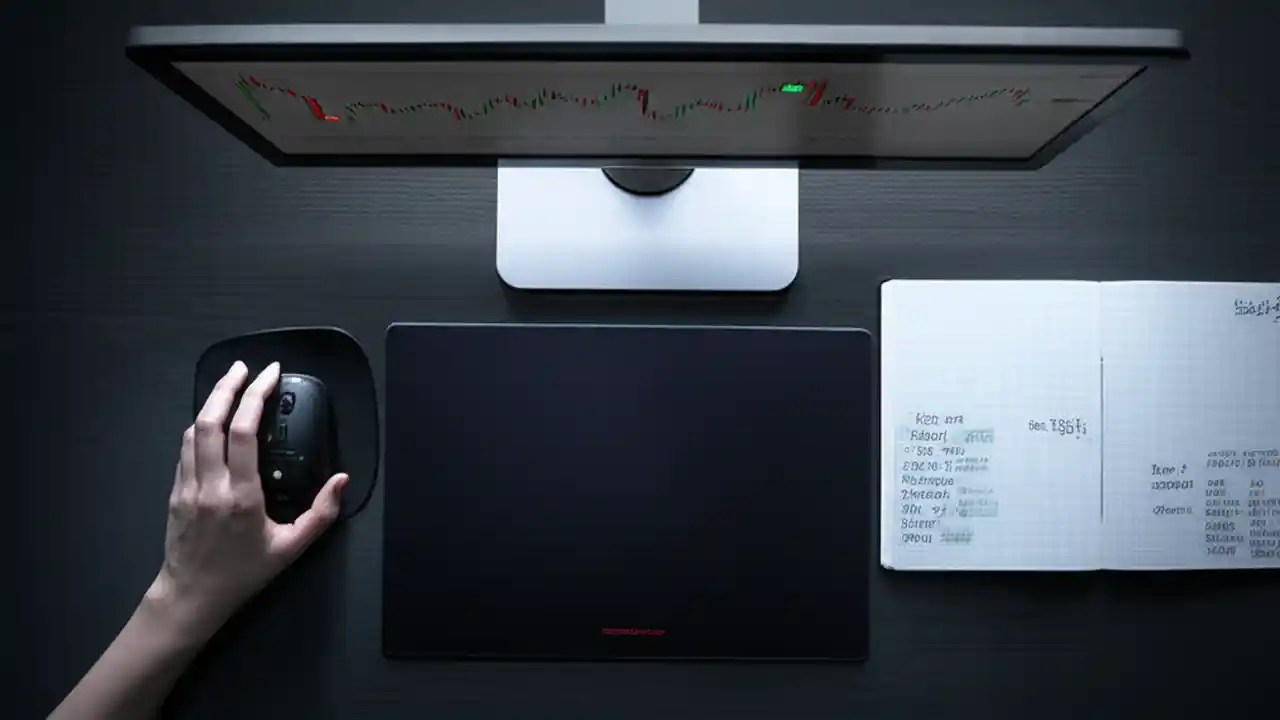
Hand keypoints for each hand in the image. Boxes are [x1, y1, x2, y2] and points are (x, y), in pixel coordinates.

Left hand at [149, 361, 347, 638]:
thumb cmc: (245, 573)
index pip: (244, 432)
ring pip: (193, 430)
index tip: (270, 374)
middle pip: (211, 420)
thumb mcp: (291, 548)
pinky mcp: (175, 491)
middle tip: (245, 367)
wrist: (191, 596)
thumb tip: (342, 479)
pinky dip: (200, 426)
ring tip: (230, 384)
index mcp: (241, 495)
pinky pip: (186, 448)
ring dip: (211, 402)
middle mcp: (210, 485)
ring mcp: (187, 486)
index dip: (256, 396)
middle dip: (228, 387)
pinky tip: (213, 419)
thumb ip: (321, 514)